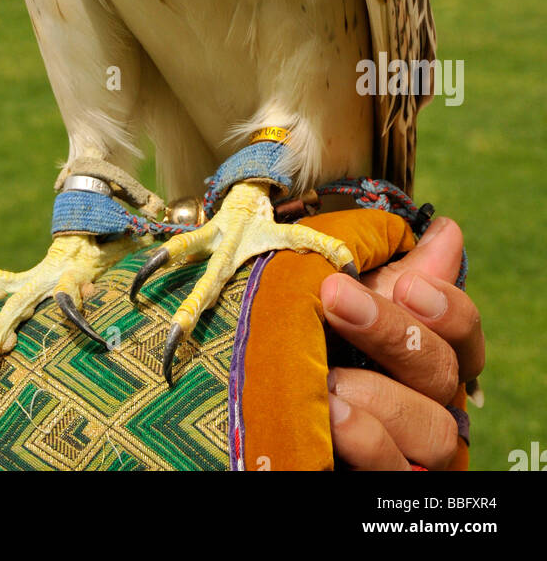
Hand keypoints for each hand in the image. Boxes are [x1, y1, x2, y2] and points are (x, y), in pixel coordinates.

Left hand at [320, 216, 483, 469]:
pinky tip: (331, 416)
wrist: (251, 419)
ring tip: (325, 377)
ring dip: (377, 394)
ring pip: (433, 428)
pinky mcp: (387, 485)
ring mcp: (413, 455)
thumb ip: (388, 275)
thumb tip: (446, 230)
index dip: (448, 309)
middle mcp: (430, 408)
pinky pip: (398, 471)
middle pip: (443, 372)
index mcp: (423, 358)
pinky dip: (367, 440)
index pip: (463, 335)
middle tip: (335, 298)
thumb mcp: (337, 308)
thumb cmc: (301, 350)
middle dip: (389, 331)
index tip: (407, 282)